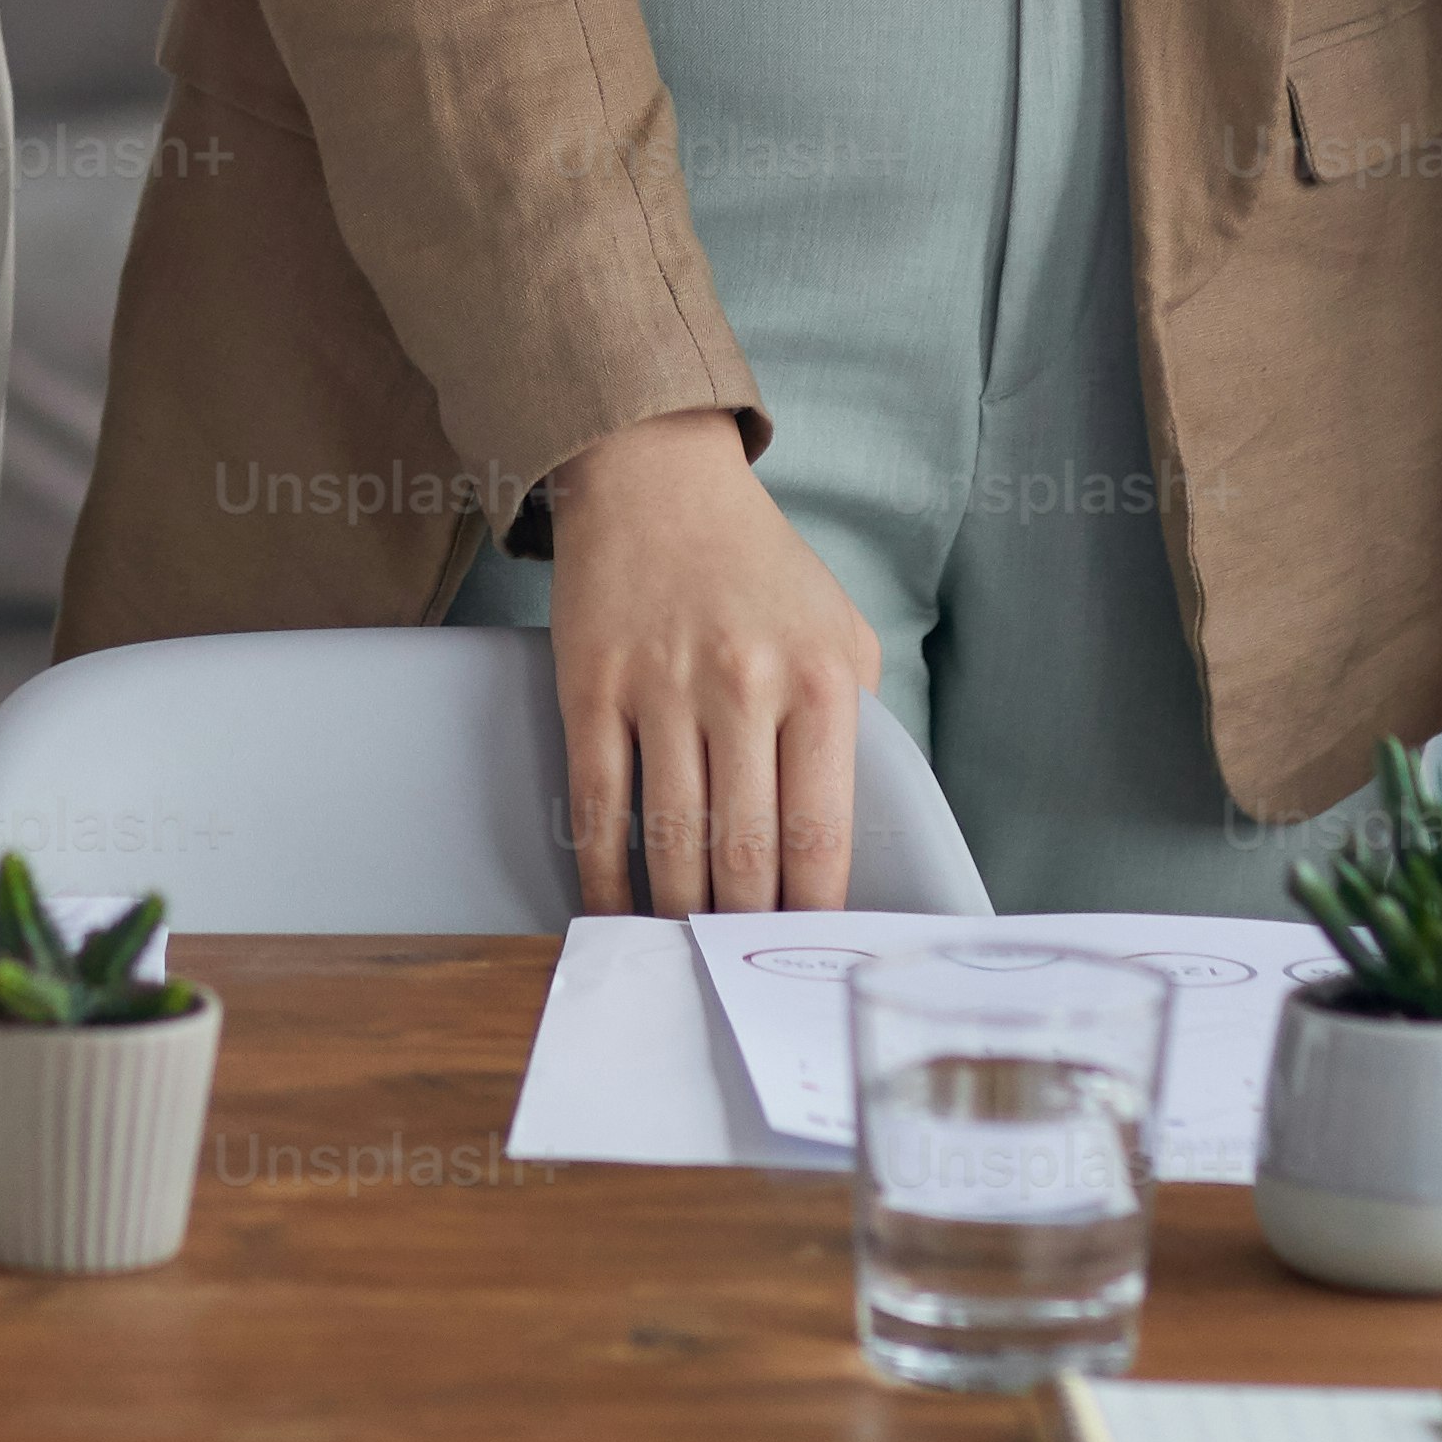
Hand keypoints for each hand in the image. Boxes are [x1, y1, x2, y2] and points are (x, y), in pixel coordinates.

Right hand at [537, 408, 879, 915]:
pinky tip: (614, 908)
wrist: (656, 477)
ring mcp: (662, 687)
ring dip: (676, 913)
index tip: (805, 954)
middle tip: (740, 964)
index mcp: (820, 681)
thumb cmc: (757, 567)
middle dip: (743, 926)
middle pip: (745, 855)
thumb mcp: (839, 629)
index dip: (810, 914)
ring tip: (684, 949)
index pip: (819, 837)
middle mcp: (744, 686)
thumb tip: (834, 837)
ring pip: (670, 841)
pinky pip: (597, 806)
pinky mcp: (591, 686)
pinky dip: (604, 873)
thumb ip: (850, 724)